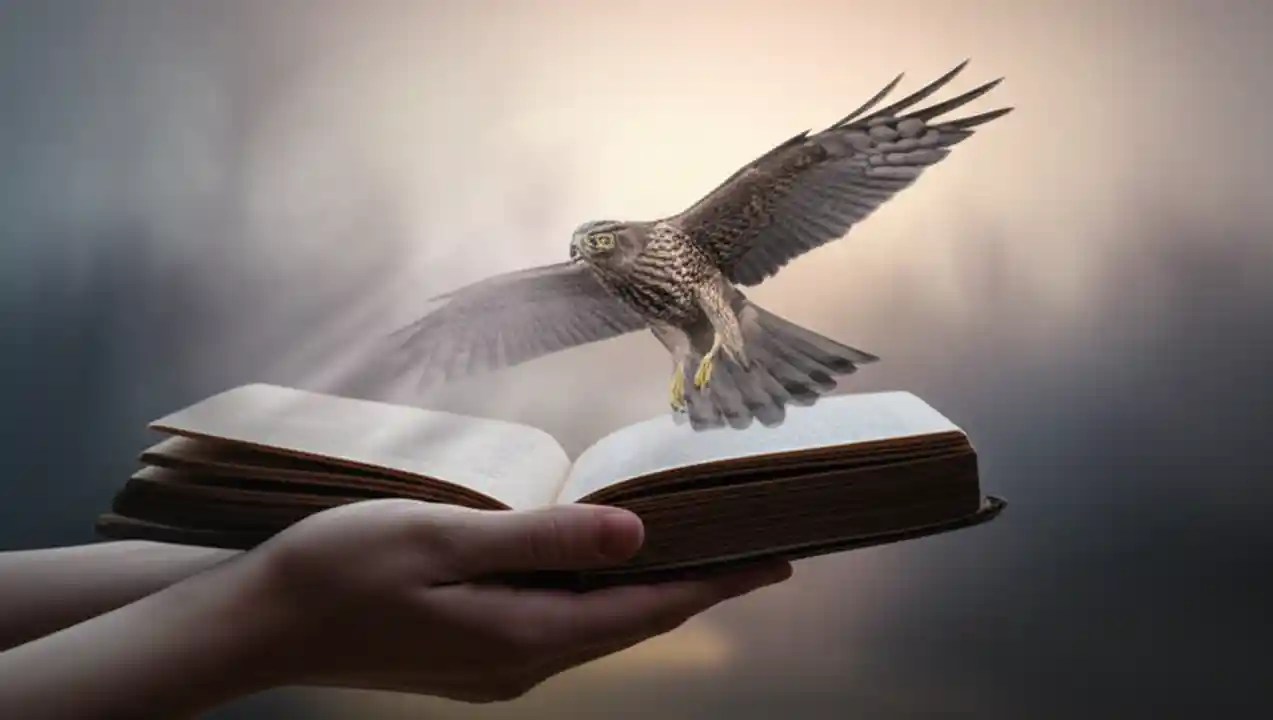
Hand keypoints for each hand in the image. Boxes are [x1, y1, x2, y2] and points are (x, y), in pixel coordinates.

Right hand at [244, 499, 791, 701]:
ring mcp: (497, 669)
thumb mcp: (444, 536)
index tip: (776, 561)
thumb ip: (543, 539)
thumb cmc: (342, 567)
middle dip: (698, 586)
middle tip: (754, 548)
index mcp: (524, 636)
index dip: (716, 583)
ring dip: (650, 590)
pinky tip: (608, 568)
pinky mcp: (475, 658)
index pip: (648, 609)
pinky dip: (601, 596)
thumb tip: (636, 534)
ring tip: (697, 551)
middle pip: (632, 623)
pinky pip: (562, 627)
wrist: (260, 623)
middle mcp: (522, 665)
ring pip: (599, 628)